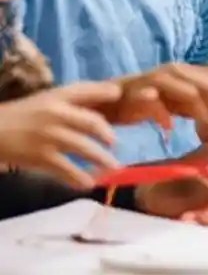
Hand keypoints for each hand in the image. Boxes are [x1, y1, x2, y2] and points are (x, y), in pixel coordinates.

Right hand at [0, 82, 121, 188]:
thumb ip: (71, 101)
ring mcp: (48, 136)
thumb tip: (108, 98)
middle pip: (91, 122)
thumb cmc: (21, 116)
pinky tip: (88, 183)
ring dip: (101, 159)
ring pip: (83, 147)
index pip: (83, 90)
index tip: (119, 95)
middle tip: (114, 143)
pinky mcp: (40, 157)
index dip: (103, 91)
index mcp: (55, 97)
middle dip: (107, 134)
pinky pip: (66, 169)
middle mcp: (55, 114)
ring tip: (113, 167)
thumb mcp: (44, 101)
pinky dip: (79, 177)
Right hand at [108, 64, 207, 149]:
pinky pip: (156, 101)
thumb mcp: (187, 106)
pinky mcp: (136, 92)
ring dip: (204, 115)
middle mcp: (177, 70)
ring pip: (192, 92)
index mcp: (191, 71)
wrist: (112, 102)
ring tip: (204, 135)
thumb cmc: (155, 104)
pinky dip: (166, 117)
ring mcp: (157, 79)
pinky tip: (169, 129)